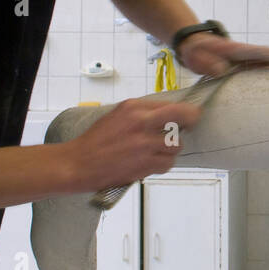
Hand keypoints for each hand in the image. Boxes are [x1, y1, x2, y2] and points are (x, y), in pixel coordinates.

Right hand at [66, 98, 201, 192]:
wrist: (78, 163)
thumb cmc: (94, 142)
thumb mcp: (116, 116)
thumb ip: (140, 113)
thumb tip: (164, 114)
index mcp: (133, 107)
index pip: (170, 104)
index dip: (183, 111)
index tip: (188, 115)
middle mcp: (142, 121)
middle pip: (182, 116)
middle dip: (190, 121)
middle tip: (189, 126)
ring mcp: (145, 143)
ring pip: (177, 145)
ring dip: (171, 150)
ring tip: (158, 152)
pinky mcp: (146, 163)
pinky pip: (168, 163)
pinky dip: (162, 165)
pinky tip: (151, 164)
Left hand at [176, 32, 268, 76]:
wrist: (190, 48)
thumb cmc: (194, 51)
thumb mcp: (196, 54)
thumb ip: (207, 61)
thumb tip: (222, 70)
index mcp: (234, 50)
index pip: (258, 52)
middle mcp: (242, 56)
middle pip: (266, 58)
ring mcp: (242, 63)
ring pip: (263, 66)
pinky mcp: (239, 70)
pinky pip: (255, 75)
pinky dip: (266, 79)